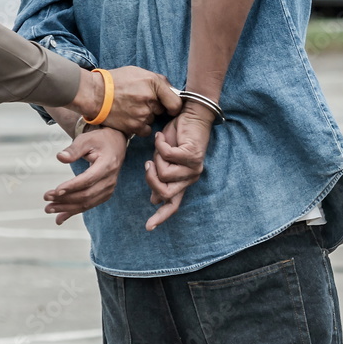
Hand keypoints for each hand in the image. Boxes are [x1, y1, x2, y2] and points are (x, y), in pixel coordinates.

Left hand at [44, 127, 127, 225]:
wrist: (115, 145)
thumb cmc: (98, 140)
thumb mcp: (86, 140)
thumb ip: (73, 150)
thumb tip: (59, 157)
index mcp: (106, 165)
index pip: (88, 180)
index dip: (72, 187)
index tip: (55, 191)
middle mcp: (109, 180)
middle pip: (86, 194)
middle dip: (65, 199)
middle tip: (46, 198)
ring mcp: (108, 189)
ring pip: (86, 203)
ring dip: (66, 208)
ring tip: (49, 209)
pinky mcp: (104, 194)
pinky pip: (88, 205)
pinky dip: (73, 212)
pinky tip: (59, 218)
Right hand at [65, 67, 182, 136]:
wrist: (95, 94)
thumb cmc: (114, 81)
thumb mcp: (137, 72)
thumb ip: (156, 80)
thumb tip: (170, 90)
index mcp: (153, 83)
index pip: (176, 102)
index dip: (174, 106)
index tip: (170, 108)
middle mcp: (150, 99)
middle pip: (161, 110)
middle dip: (153, 107)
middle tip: (139, 102)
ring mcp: (142, 114)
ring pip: (152, 119)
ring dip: (145, 116)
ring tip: (130, 109)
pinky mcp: (134, 126)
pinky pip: (145, 130)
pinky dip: (140, 127)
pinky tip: (130, 118)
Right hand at [144, 104, 213, 230]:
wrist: (191, 116)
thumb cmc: (176, 137)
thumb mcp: (162, 160)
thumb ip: (159, 178)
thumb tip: (154, 200)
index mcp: (183, 181)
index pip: (173, 204)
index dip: (161, 217)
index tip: (148, 227)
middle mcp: (190, 178)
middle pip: (165, 192)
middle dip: (151, 179)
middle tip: (148, 165)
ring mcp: (193, 168)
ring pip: (163, 173)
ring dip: (157, 157)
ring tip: (162, 146)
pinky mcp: (193, 156)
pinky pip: (167, 156)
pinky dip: (160, 145)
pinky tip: (161, 138)